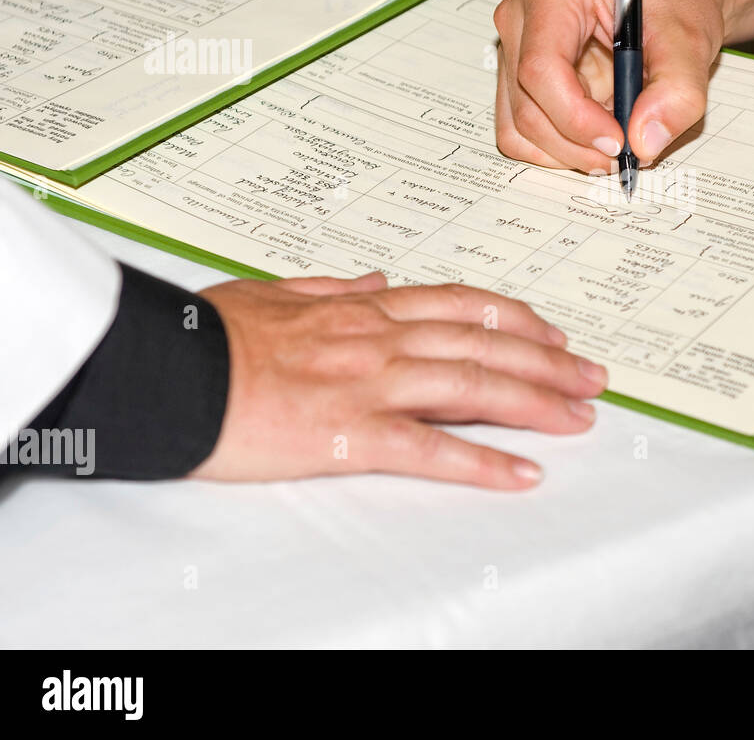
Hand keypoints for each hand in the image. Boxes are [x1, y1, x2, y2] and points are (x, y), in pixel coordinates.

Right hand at [193, 272, 605, 488]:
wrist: (161, 368)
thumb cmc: (206, 335)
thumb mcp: (271, 291)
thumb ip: (329, 285)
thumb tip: (373, 279)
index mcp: (360, 307)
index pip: (459, 305)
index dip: (514, 318)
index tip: (551, 331)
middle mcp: (377, 338)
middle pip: (484, 343)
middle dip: (548, 360)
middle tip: (592, 377)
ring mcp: (367, 383)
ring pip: (472, 386)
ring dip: (535, 401)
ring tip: (579, 417)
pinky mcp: (347, 433)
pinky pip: (429, 450)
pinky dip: (480, 462)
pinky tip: (520, 473)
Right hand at [493, 0, 725, 171]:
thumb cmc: (676, 2)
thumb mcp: (691, 41)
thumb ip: (677, 91)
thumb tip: (644, 142)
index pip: (542, 69)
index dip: (577, 118)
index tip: (619, 141)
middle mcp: (523, 20)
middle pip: (528, 107)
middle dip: (578, 145)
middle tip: (626, 152)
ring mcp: (516, 51)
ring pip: (521, 129)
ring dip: (569, 152)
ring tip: (617, 140)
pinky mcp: (519, 79)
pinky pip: (522, 134)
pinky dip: (560, 149)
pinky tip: (597, 135)